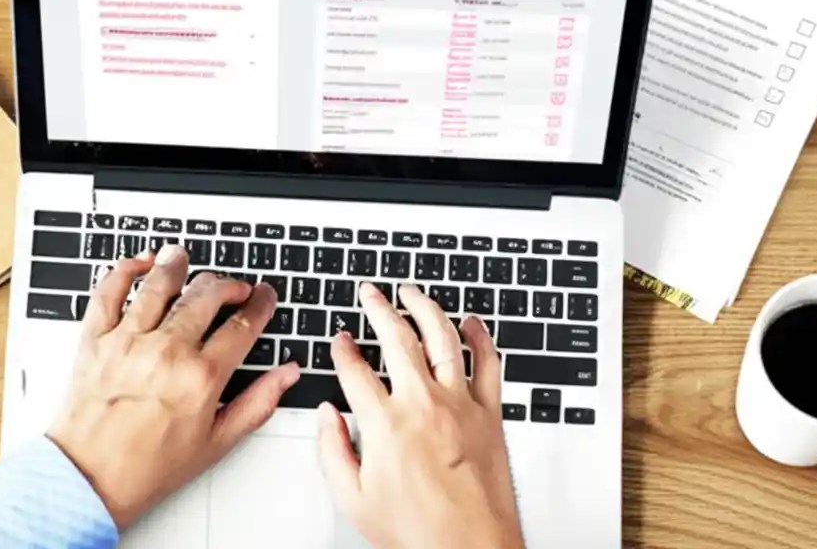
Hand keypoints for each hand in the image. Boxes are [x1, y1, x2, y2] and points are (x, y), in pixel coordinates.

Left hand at [46, 244, 300, 528]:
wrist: (89, 478)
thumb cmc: (149, 467)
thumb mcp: (216, 442)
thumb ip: (257, 403)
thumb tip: (286, 374)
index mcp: (201, 378)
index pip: (242, 324)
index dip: (259, 304)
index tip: (264, 297)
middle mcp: (166, 352)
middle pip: (206, 295)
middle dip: (227, 284)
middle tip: (233, 286)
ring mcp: (128, 341)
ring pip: (160, 283)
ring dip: (177, 264)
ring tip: (185, 257)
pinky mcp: (95, 338)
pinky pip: (108, 290)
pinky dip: (124, 269)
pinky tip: (139, 263)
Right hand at [318, 283, 523, 548]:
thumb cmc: (418, 534)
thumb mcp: (354, 498)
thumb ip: (332, 451)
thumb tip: (327, 416)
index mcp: (384, 424)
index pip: (355, 369)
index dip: (343, 348)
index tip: (340, 339)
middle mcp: (423, 405)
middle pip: (396, 337)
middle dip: (379, 307)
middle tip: (371, 294)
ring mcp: (460, 405)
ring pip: (442, 338)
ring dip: (424, 307)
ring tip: (412, 292)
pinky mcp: (490, 414)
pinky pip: (488, 364)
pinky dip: (480, 338)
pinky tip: (472, 323)